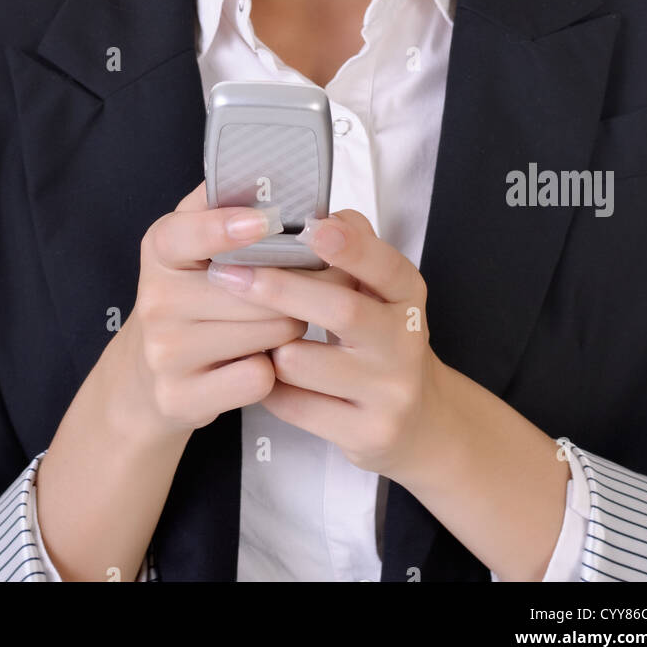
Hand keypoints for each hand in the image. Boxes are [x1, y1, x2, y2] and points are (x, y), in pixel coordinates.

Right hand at [110, 180, 319, 440]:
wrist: (146, 375)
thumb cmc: (188, 297)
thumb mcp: (190, 243)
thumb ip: (221, 203)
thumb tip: (266, 168)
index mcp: (161, 249)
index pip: (187, 233)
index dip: (226, 227)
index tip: (262, 221)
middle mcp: (156, 299)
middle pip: (255, 290)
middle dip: (291, 289)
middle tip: (299, 288)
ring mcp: (164, 353)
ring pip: (265, 334)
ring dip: (287, 329)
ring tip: (275, 324)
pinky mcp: (180, 397)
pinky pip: (256, 379)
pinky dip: (271, 372)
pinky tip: (258, 361)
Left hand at [207, 208, 444, 481]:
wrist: (418, 421)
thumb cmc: (379, 337)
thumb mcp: (380, 289)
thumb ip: (353, 247)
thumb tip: (317, 213)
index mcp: (407, 294)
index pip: (384, 264)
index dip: (350, 246)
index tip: (310, 227)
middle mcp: (406, 341)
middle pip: (342, 310)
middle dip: (280, 289)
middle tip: (228, 273)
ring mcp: (389, 392)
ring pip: (305, 362)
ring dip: (266, 344)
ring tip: (243, 330)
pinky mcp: (367, 433)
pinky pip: (294, 405)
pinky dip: (267, 385)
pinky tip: (258, 370)